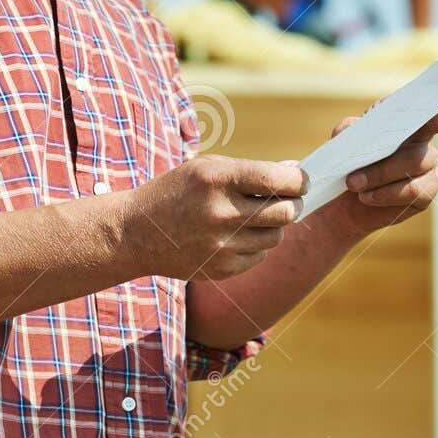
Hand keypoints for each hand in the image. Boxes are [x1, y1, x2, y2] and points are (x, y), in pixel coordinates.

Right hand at [126, 155, 305, 280]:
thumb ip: (252, 170)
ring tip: (254, 216)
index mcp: (217, 180)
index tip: (302, 181)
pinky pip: (259, 256)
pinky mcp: (221, 269)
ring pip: (276, 236)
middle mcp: (221, 214)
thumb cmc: (176, 192)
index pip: (278, 181)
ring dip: (273, 225)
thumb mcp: (207, 168)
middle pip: (285, 212)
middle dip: (293, 203)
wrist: (135, 233)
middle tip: (288, 198)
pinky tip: (236, 235)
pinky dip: (256, 245)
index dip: (299, 181)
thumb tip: (295, 172)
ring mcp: (221, 245)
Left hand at [317, 109, 437, 236]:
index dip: (435, 115)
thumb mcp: (341, 144)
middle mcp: (421, 141)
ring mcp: (428, 166)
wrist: (344, 202)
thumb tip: (354, 128)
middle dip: (382, 162)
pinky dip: (387, 194)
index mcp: (404, 124)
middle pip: (414, 141)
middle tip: (352, 178)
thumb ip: (348, 129)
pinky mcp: (427, 191)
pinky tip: (368, 197)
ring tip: (355, 186)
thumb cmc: (348, 166)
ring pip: (415, 163)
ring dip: (380, 176)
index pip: (424, 112)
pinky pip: (415, 190)